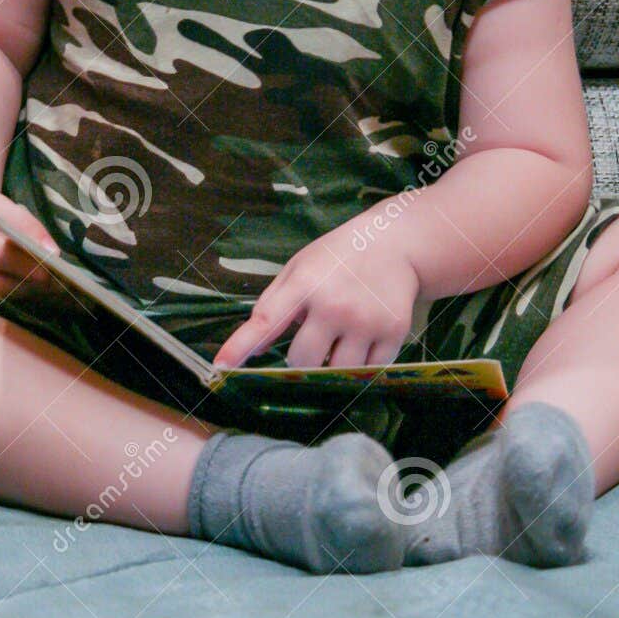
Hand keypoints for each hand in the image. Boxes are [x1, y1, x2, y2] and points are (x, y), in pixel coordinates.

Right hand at [0, 189, 62, 299]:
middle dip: (33, 283)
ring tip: (61, 288)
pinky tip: (46, 294)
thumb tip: (52, 252)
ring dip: (32, 295)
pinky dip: (24, 299)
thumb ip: (23, 223)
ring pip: (1, 300)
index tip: (52, 267)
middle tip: (65, 281)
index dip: (23, 262)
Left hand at [213, 221, 421, 369]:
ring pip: (336, 372)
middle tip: (312, 339)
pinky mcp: (394, 333)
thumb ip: (273, 305)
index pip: (267, 320)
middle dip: (301, 358)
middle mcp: (335, 305)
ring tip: (338, 339)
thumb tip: (255, 350)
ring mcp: (366, 321)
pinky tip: (362, 341)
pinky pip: (368, 372)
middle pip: (303, 360)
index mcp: (305, 283)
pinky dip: (360, 366)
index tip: (221, 366)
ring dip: (331, 366)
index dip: (241, 346)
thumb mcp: (300, 267)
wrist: (396, 245)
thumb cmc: (338, 257)